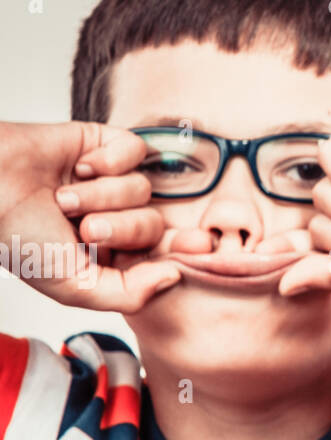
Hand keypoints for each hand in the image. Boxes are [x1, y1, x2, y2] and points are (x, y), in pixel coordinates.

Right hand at [0, 121, 178, 311]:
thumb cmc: (20, 238)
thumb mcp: (74, 286)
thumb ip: (128, 294)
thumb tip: (175, 278)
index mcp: (109, 255)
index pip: (161, 255)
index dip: (183, 251)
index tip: (201, 248)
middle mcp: (114, 218)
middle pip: (152, 224)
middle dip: (119, 227)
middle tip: (84, 226)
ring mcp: (110, 181)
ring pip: (143, 189)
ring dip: (102, 195)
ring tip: (64, 197)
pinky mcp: (105, 145)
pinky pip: (136, 151)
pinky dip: (108, 161)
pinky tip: (79, 166)